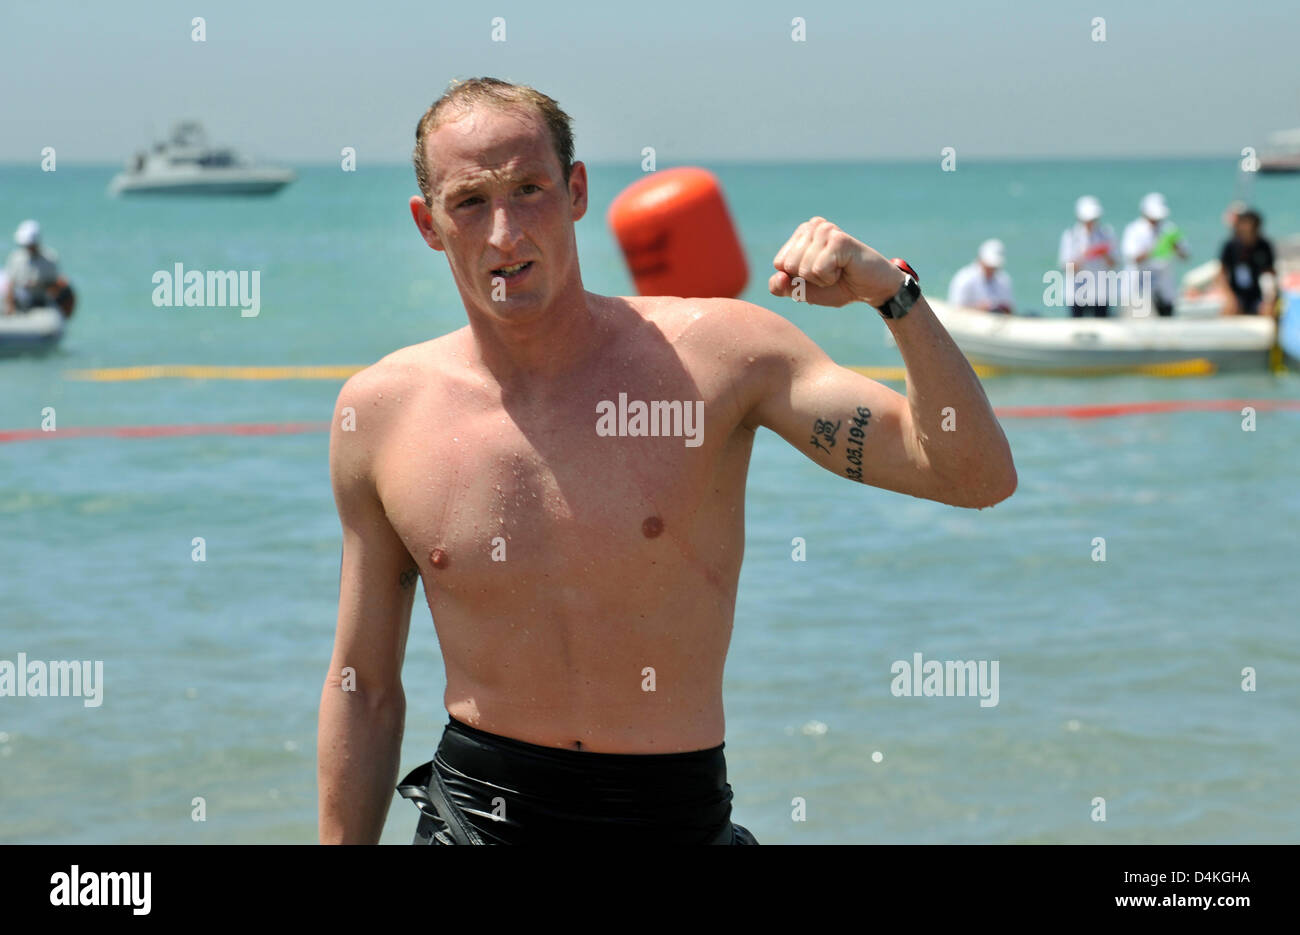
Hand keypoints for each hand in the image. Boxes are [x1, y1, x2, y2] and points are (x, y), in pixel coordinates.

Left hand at [769, 217, 903, 307]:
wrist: (871, 289)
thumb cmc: (838, 286)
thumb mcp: (803, 290)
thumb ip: (782, 287)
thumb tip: (778, 276)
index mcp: (801, 234)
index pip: (779, 264)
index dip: (797, 278)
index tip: (818, 274)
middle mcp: (812, 226)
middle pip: (788, 265)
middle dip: (808, 279)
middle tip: (830, 272)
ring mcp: (826, 230)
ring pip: (802, 268)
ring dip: (821, 279)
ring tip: (838, 269)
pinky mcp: (839, 239)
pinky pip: (818, 269)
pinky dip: (830, 278)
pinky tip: (845, 268)